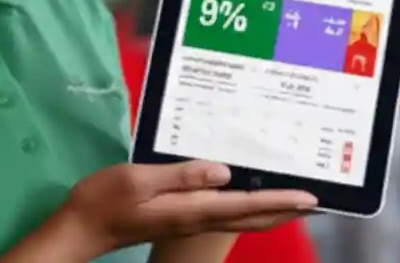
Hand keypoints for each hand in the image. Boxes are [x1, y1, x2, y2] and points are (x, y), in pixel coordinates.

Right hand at [59, 160, 314, 256]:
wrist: (82, 228)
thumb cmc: (105, 199)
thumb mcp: (139, 179)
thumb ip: (181, 176)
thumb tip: (224, 171)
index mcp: (191, 209)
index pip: (245, 205)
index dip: (280, 201)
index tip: (312, 197)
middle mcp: (196, 218)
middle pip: (251, 217)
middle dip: (286, 209)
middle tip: (318, 199)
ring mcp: (188, 221)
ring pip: (241, 218)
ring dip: (271, 209)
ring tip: (294, 197)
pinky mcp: (180, 219)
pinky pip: (225, 213)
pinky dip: (247, 206)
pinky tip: (248, 194)